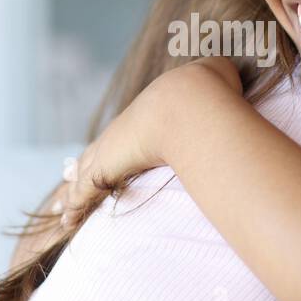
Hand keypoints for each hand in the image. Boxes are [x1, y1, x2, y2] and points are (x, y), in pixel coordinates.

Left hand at [58, 56, 242, 228]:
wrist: (192, 100)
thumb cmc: (210, 88)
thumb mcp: (219, 80)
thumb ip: (224, 83)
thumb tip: (237, 81)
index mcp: (150, 114)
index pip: (126, 134)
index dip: (115, 146)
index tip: (104, 154)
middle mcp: (126, 129)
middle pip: (98, 152)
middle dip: (83, 167)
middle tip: (68, 176)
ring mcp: (112, 147)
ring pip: (85, 173)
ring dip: (73, 192)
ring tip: (63, 209)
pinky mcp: (104, 165)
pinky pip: (84, 190)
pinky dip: (75, 204)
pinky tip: (67, 219)